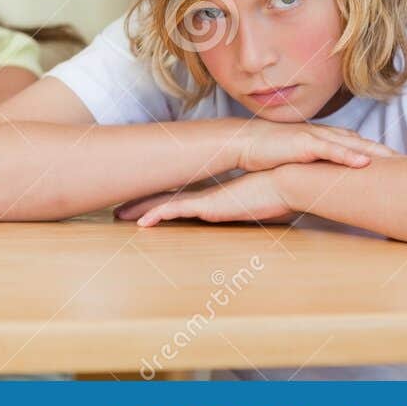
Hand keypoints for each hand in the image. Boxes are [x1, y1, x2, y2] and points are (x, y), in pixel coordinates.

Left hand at [133, 170, 294, 227]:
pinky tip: (141, 225)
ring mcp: (205, 199)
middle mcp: (205, 195)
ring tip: (118, 215)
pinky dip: (156, 217)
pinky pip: (175, 211)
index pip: (180, 198)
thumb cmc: (280, 193)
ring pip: (163, 204)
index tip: (143, 206)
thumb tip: (260, 215)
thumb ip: (254, 210)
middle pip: (164, 198)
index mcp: (215, 196)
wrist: (288, 181)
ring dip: (140, 211)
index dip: (160, 201)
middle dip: (140, 204)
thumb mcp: (262, 207)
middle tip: (119, 209)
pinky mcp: (208, 205)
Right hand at [223, 118, 395, 173]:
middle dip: (384, 151)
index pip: (355, 144)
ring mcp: (314, 136)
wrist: (243, 142)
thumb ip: (312, 166)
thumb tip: (321, 181)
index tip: (396, 161)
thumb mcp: (295, 160)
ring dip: (375, 152)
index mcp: (320, 138)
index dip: (376, 151)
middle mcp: (321, 134)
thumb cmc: (266, 152)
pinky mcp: (304, 143)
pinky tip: (365, 163)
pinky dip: (349, 156)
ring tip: (397, 160)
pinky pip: (331, 150)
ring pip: (351, 144)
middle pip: (361, 142)